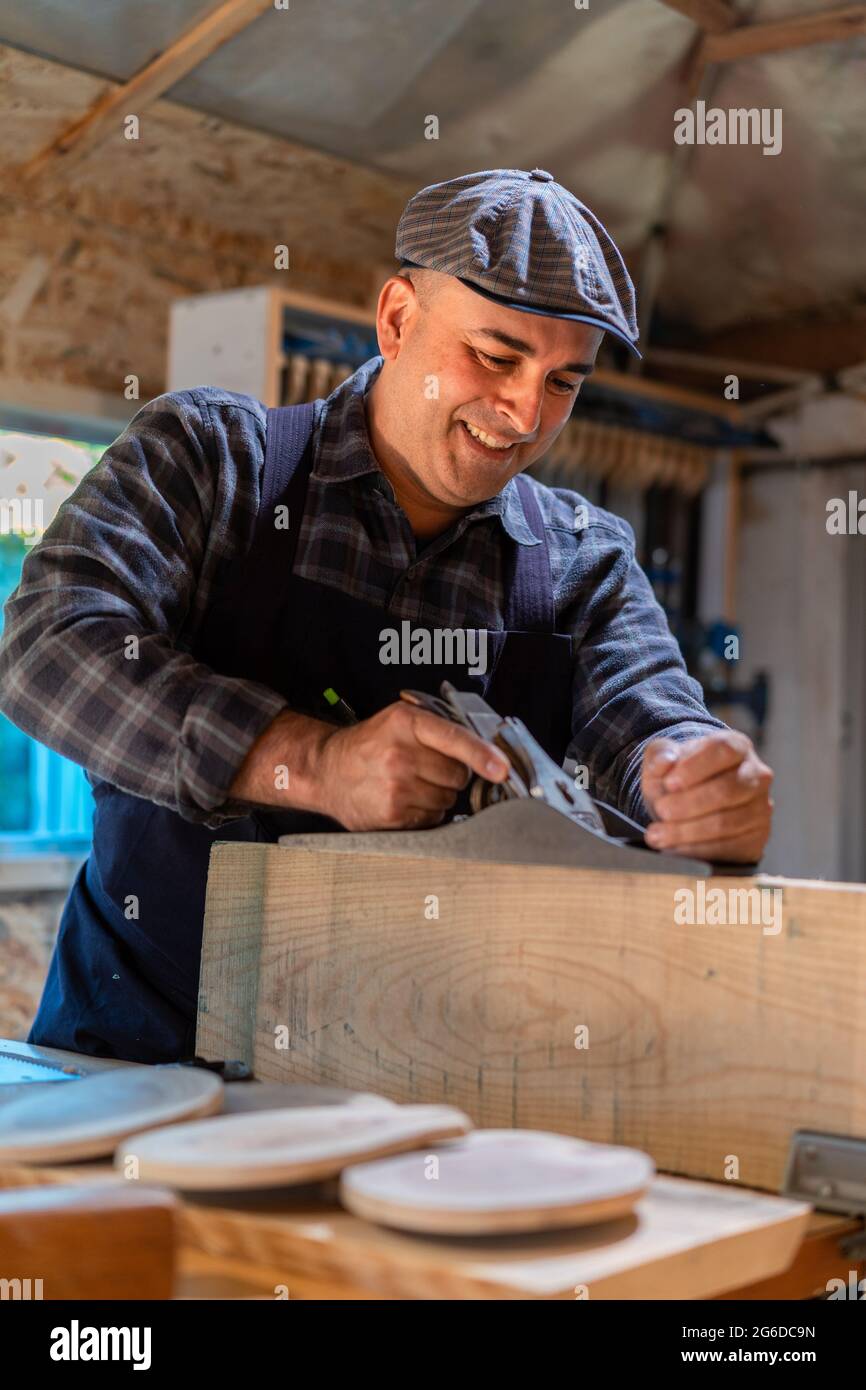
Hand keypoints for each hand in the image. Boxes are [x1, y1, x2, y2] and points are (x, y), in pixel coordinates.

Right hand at [316, 700, 509, 830]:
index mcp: (405, 722)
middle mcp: (399, 754)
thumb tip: (487, 750)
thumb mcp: (398, 720)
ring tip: (409, 784)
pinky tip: (403, 800)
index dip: (482, 755)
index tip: (502, 769)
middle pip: (458, 774)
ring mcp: (395, 787)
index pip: (454, 738)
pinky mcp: (392, 815)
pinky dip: (425, 812)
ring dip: (438, 795)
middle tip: (425, 768)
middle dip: (451, 774)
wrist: (326, 771)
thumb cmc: (369, 745)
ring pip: (448, 799)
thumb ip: (439, 728)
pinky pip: (433, 818)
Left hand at [641, 731, 772, 862]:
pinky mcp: (756, 838)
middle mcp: (757, 776)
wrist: (688, 803)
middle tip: (661, 811)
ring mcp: (761, 809)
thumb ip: (661, 755)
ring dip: (687, 831)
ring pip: (726, 822)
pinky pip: (727, 848)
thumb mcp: (664, 758)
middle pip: (726, 790)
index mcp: (737, 746)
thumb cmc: (679, 776)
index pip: (723, 750)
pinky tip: (673, 848)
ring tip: (657, 834)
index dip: (695, 767)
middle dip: (688, 804)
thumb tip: (666, 761)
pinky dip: (696, 851)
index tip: (669, 783)